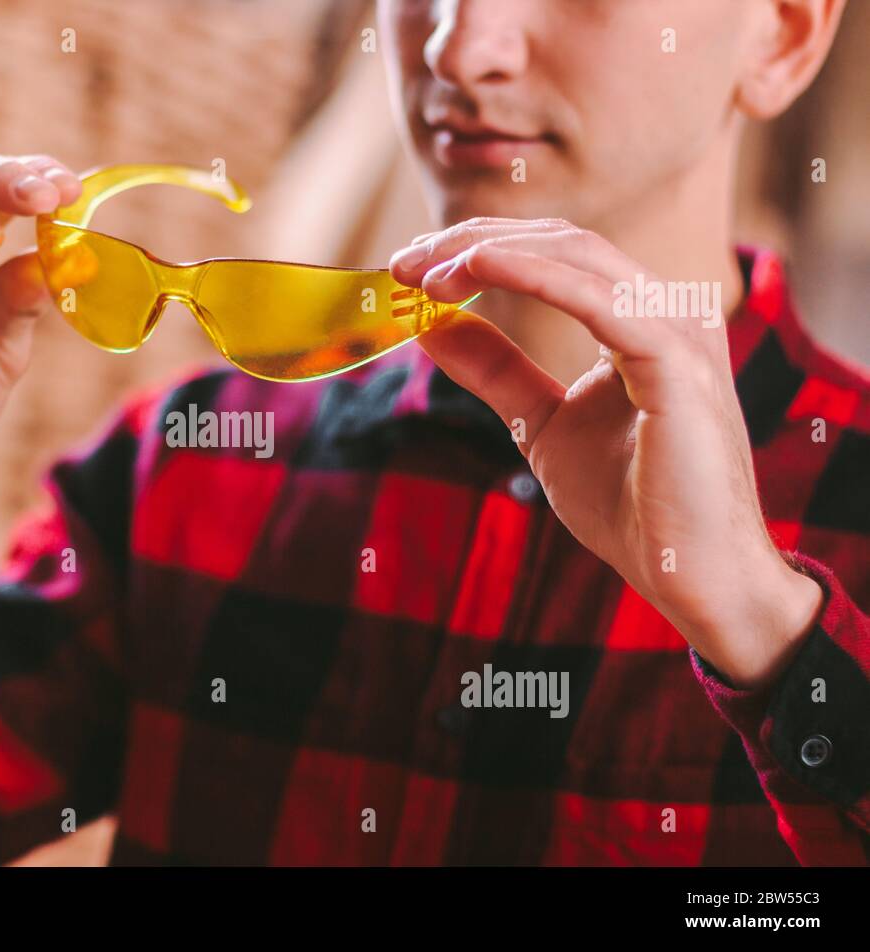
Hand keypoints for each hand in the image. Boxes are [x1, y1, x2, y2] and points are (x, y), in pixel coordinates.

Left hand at [390, 219, 823, 688]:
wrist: (687, 573)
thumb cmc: (628, 503)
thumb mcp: (538, 422)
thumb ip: (494, 369)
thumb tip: (432, 323)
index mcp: (642, 318)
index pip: (556, 254)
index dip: (480, 248)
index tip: (412, 265)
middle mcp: (668, 309)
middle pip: (560, 240)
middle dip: (472, 241)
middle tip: (403, 262)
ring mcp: (679, 329)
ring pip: (575, 255)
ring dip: (490, 252)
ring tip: (424, 272)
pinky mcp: (678, 361)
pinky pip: (596, 299)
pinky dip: (530, 274)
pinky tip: (476, 270)